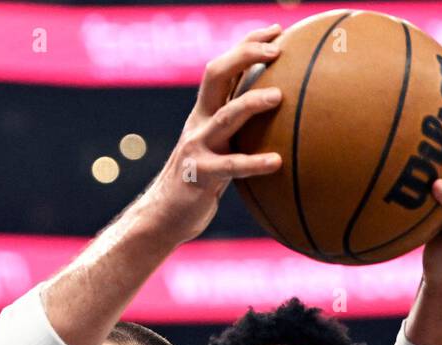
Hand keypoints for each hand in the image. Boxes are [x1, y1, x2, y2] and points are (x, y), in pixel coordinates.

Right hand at [140, 24, 285, 244]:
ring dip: (252, 103)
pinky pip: (232, 166)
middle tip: (277, 49)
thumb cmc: (199, 184)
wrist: (162, 217)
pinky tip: (277, 162)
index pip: (224, 66)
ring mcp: (197, 147)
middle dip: (245, 54)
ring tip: (279, 97)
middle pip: (216, 74)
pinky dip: (255, 162)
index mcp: (204, 113)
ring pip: (225, 115)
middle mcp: (199, 122)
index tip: (276, 30)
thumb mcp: (218, 151)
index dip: (247, 44)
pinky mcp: (200, 175)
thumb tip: (279, 123)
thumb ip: (239, 134)